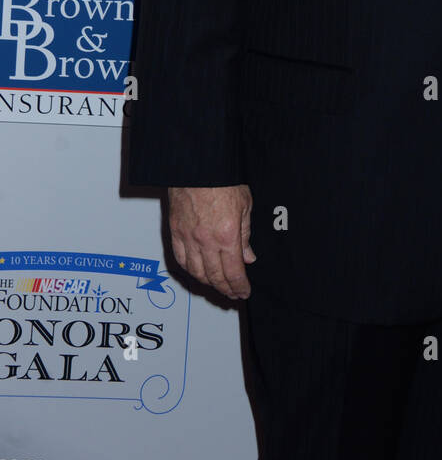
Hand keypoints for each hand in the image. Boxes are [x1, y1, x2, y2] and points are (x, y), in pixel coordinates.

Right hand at [167, 185, 255, 299]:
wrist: (197, 166)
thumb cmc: (222, 179)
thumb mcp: (245, 205)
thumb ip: (246, 234)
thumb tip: (248, 257)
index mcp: (227, 235)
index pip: (234, 273)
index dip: (239, 287)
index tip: (243, 292)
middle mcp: (206, 240)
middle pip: (215, 277)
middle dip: (226, 290)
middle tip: (232, 294)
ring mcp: (188, 238)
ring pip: (196, 273)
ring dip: (208, 283)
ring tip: (217, 286)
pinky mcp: (175, 232)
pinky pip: (181, 259)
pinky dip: (190, 270)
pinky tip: (197, 272)